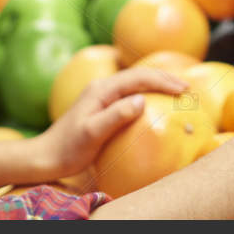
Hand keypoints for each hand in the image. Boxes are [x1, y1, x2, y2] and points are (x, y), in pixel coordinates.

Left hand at [30, 67, 187, 182]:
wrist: (46, 156)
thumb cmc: (68, 148)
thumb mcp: (92, 134)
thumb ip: (115, 116)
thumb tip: (141, 100)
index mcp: (101, 90)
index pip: (138, 78)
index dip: (162, 81)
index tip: (183, 90)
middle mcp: (102, 88)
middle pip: (138, 76)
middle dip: (164, 79)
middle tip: (187, 88)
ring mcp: (102, 96)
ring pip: (135, 83)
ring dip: (157, 85)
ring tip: (177, 91)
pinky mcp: (102, 107)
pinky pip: (130, 94)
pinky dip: (147, 94)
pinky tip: (155, 104)